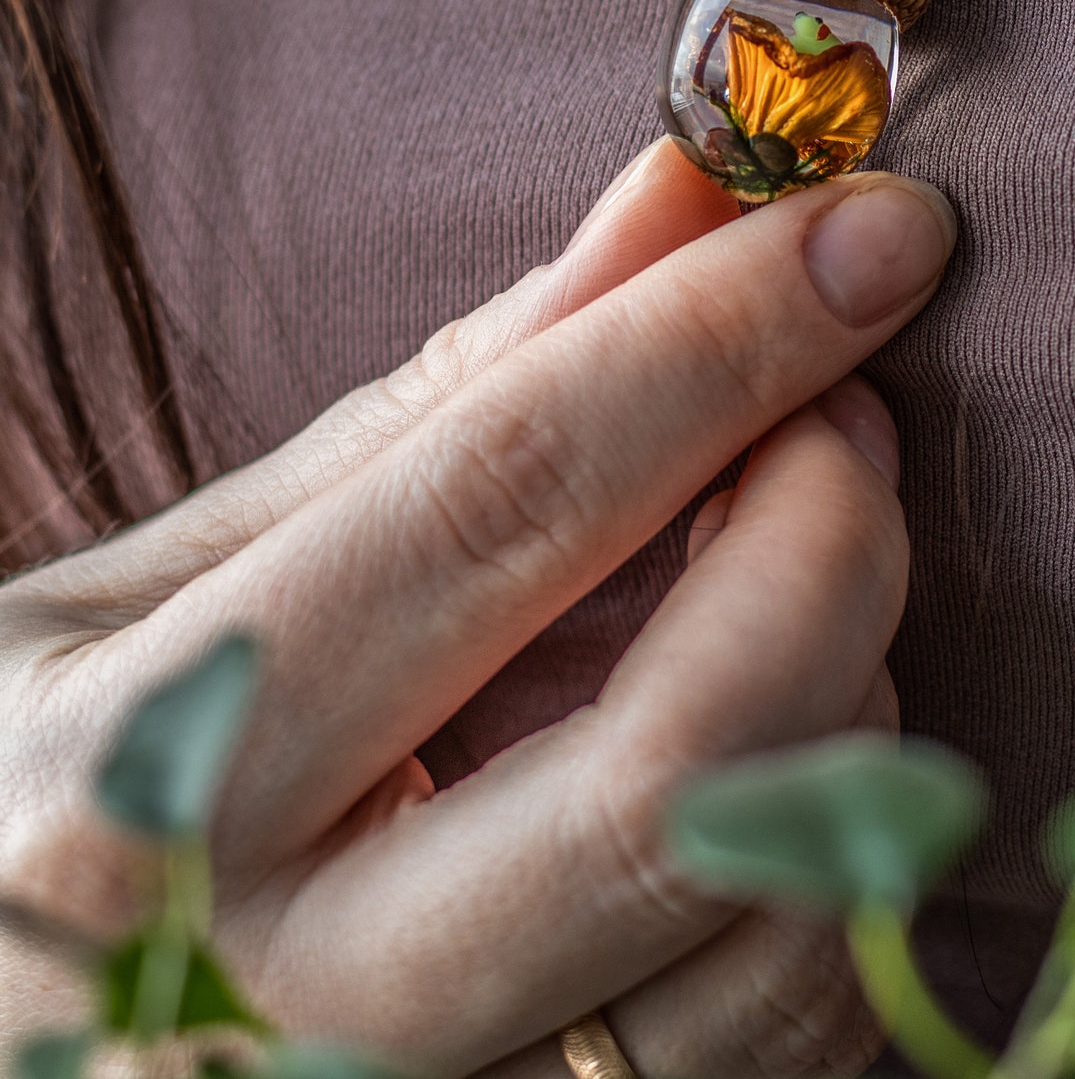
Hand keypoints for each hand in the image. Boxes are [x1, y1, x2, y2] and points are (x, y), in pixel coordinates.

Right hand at [0, 143, 955, 1075]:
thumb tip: (687, 204)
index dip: (714, 342)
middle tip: (832, 416)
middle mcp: (288, 992)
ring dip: (847, 699)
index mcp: (161, 762)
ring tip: (782, 585)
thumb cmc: (73, 773)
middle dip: (822, 541)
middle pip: (678, 769)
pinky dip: (829, 854)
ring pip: (773, 925)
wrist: (10, 1019)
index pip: (503, 504)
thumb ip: (447, 404)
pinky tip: (759, 750)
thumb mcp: (185, 574)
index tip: (864, 233)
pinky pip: (794, 1030)